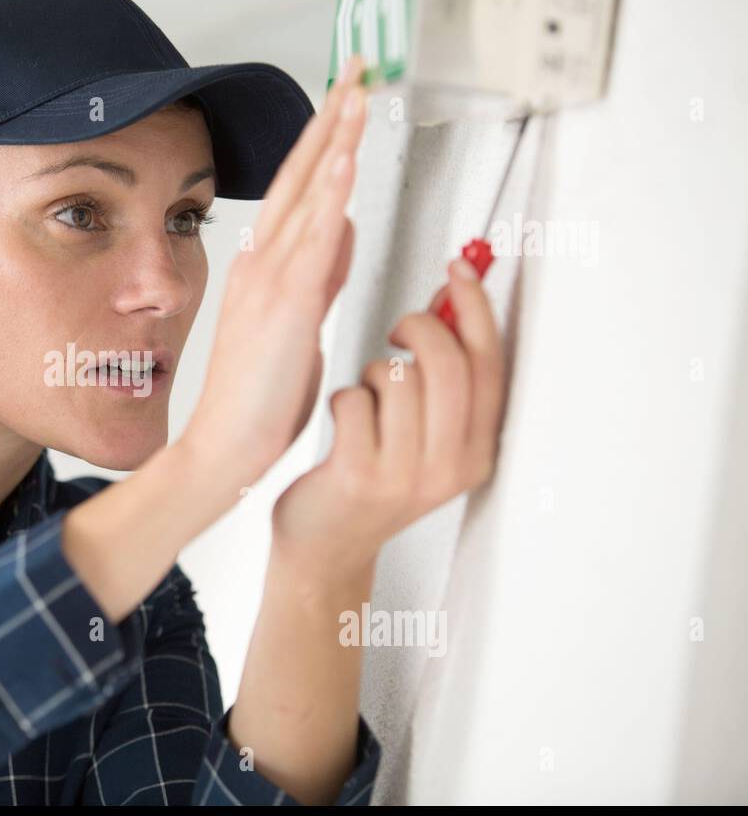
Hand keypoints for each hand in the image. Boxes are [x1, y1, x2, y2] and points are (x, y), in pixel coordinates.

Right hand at [181, 55, 367, 494]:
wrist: (226, 446)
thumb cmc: (259, 395)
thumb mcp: (299, 320)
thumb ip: (321, 270)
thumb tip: (343, 222)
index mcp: (265, 267)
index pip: (300, 189)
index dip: (325, 140)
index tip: (348, 100)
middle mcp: (261, 262)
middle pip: (300, 175)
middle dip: (330, 119)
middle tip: (356, 71)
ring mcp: (268, 280)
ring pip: (305, 195)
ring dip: (333, 140)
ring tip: (357, 93)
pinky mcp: (283, 306)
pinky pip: (311, 238)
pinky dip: (328, 193)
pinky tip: (346, 158)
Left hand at [271, 255, 509, 574]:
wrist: (327, 544)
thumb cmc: (370, 478)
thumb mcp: (425, 434)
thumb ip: (445, 373)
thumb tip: (453, 299)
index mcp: (475, 452)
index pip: (489, 365)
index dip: (474, 309)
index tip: (459, 271)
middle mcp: (449, 467)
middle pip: (447, 363)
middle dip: (418, 329)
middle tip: (397, 330)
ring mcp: (405, 474)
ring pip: (396, 377)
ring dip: (372, 373)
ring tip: (366, 397)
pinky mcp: (359, 475)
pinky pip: (354, 400)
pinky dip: (342, 398)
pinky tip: (342, 421)